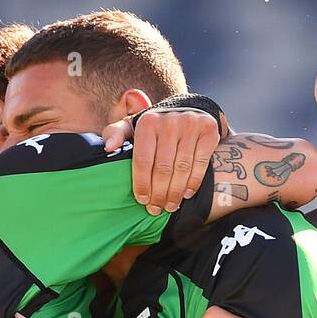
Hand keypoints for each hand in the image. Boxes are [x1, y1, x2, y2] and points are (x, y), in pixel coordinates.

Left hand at [102, 108, 220, 215]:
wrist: (189, 108)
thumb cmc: (156, 125)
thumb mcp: (133, 125)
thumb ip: (116, 134)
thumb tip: (108, 147)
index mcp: (148, 122)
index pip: (143, 160)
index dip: (142, 184)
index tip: (142, 200)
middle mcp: (169, 122)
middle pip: (163, 169)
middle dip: (159, 194)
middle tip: (156, 209)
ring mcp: (190, 126)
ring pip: (181, 169)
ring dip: (175, 193)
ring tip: (170, 206)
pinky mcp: (208, 131)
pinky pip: (200, 164)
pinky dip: (193, 183)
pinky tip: (185, 194)